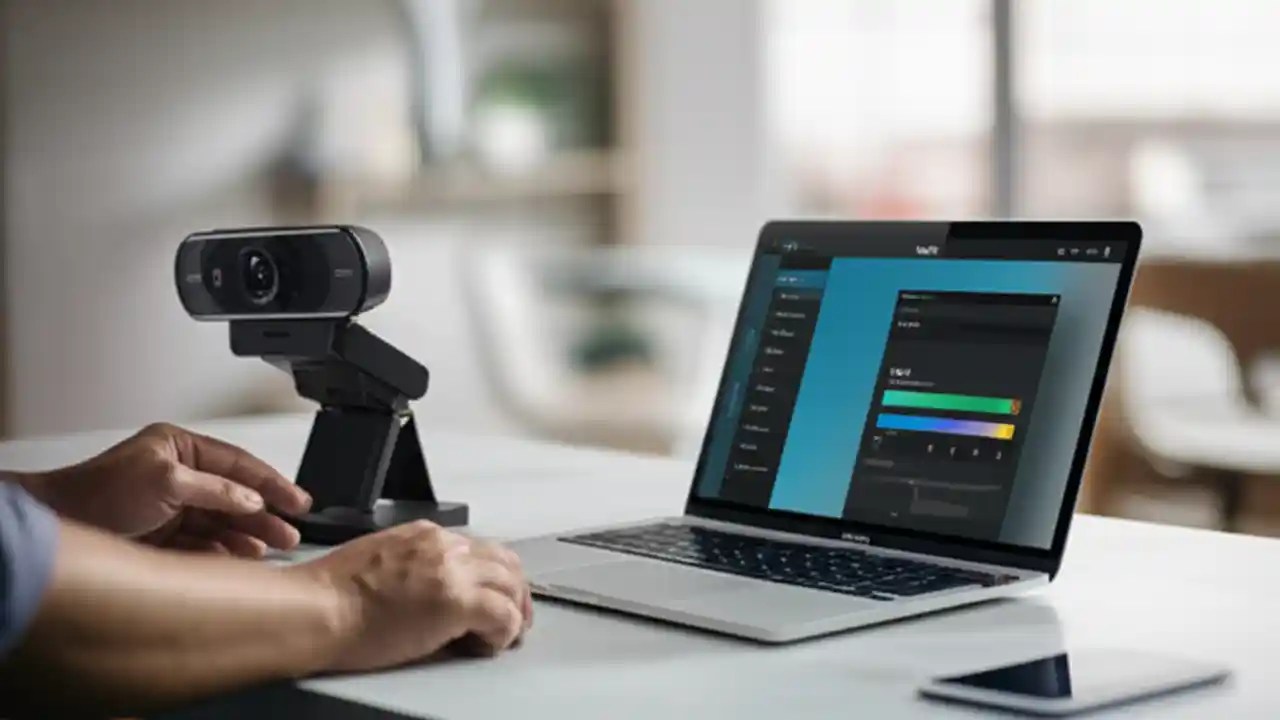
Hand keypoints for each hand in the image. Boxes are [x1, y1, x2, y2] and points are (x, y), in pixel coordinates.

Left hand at [17, 422, 310, 556]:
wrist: (60, 524)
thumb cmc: (98, 493)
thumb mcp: (164, 481)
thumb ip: (214, 489)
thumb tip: (252, 498)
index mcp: (181, 449)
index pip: (238, 464)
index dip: (272, 482)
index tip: (297, 500)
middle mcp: (180, 476)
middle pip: (235, 495)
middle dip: (265, 513)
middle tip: (291, 530)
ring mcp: (173, 507)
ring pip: (223, 521)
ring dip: (249, 534)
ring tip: (273, 546)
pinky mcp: (165, 536)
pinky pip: (205, 543)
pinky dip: (226, 551)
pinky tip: (243, 557)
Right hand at [296, 520, 533, 671]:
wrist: (316, 609)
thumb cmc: (331, 596)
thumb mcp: (380, 562)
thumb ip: (414, 567)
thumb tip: (434, 592)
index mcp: (425, 535)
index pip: (478, 549)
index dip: (492, 577)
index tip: (493, 597)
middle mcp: (445, 545)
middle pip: (504, 562)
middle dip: (515, 591)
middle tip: (515, 619)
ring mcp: (453, 571)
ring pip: (511, 586)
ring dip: (513, 613)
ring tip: (504, 636)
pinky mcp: (457, 601)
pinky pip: (504, 615)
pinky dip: (504, 633)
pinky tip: (488, 645)